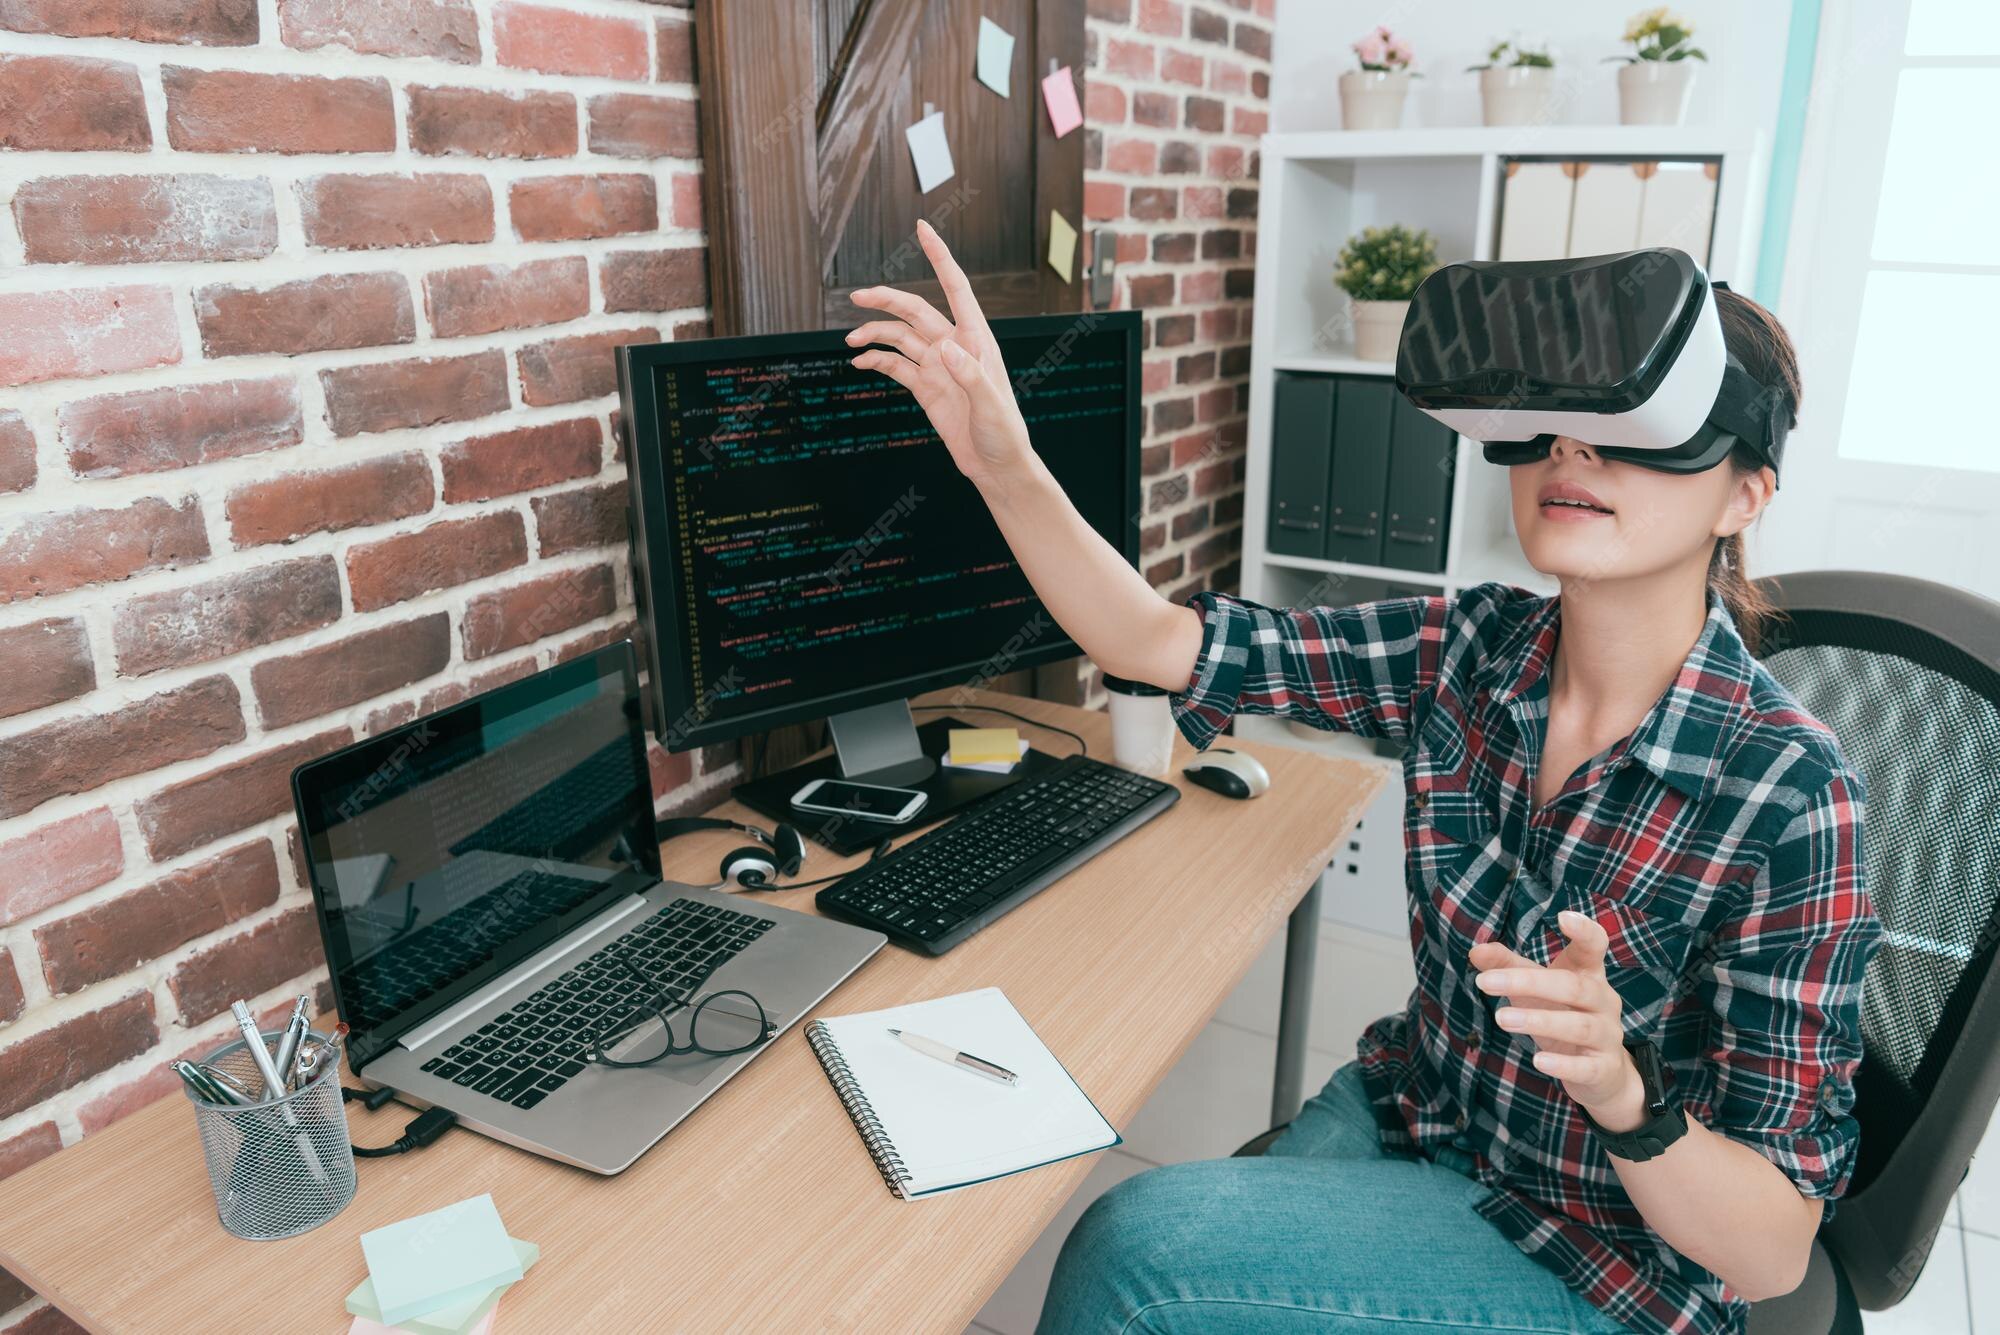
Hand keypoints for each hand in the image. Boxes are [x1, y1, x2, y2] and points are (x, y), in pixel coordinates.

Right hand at [846, 220, 1032, 487]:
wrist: (996, 467)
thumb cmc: (1004, 434)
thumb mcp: (991, 406)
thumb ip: (971, 375)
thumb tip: (946, 347)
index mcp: (976, 340)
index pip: (955, 288)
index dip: (939, 257)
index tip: (922, 228)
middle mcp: (954, 346)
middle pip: (915, 310)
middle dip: (887, 299)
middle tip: (857, 296)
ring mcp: (938, 366)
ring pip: (900, 337)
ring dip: (875, 334)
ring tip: (850, 339)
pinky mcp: (926, 388)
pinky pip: (896, 366)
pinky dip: (876, 360)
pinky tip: (858, 361)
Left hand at [1469, 909, 1646, 1131]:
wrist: (1602, 1072)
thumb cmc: (1563, 1015)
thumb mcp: (1536, 988)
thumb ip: (1508, 967)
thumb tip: (1475, 951)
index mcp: (1589, 975)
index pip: (1594, 947)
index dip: (1584, 931)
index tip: (1563, 916)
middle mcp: (1604, 1001)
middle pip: (1574, 986)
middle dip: (1529, 983)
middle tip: (1484, 982)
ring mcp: (1608, 1036)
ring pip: (1579, 1025)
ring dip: (1539, 1021)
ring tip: (1501, 1018)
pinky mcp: (1604, 1069)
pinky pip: (1586, 1066)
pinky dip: (1563, 1064)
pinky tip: (1538, 1060)